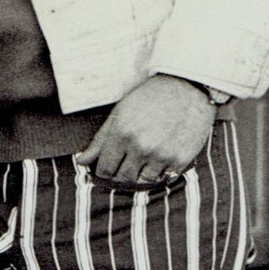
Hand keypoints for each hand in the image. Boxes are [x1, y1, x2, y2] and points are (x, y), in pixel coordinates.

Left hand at [75, 74, 214, 184]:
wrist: (187, 88)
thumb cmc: (150, 98)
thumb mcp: (120, 113)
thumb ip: (100, 140)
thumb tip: (81, 162)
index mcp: (122, 134)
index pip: (105, 169)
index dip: (104, 171)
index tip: (108, 168)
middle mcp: (141, 147)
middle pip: (122, 179)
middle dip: (120, 174)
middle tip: (125, 165)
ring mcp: (161, 155)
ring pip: (143, 181)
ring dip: (140, 175)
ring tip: (143, 160)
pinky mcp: (180, 160)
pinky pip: (164, 178)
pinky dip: (160, 173)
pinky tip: (160, 158)